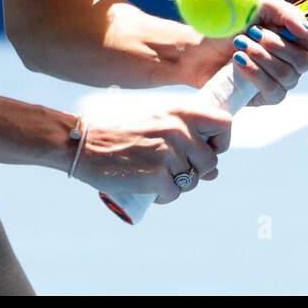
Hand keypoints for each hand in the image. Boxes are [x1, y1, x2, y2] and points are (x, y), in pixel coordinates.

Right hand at [71, 105, 233, 204]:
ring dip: (177, 183)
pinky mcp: (157, 177)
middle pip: (211, 161)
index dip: (221, 141)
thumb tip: (214, 170)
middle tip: (171, 167)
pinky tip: (146, 186)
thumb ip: (183, 136)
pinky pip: (174, 194)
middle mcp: (179, 131)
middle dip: (195, 170)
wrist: (82, 143)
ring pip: (192, 181)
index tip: (208, 149)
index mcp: (180, 112)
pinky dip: (162, 196)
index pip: (224, 124)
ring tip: (153, 174)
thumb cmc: (117, 131)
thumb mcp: (153, 120)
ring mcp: (169, 155)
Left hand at [190, 0, 307, 106]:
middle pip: (306, 61)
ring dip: (262, 57)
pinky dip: (255, 73)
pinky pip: (273, 91)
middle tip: (253, 33)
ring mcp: (281, 81)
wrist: (198, 45)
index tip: (301, 34)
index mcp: (297, 38)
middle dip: (277, 45)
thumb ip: (286, 14)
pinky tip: (238, 62)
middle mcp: (294, 62)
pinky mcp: (264, 97)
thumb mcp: (257, 7)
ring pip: (288, 76)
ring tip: (239, 45)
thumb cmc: (229, 23)